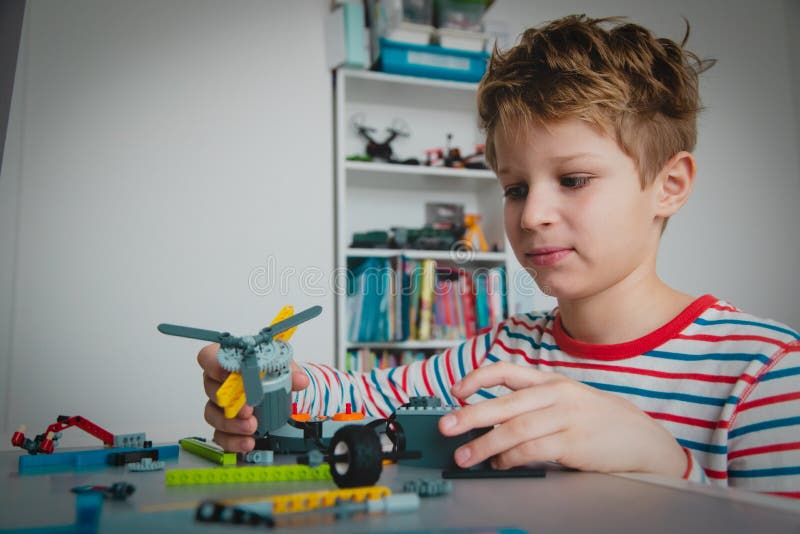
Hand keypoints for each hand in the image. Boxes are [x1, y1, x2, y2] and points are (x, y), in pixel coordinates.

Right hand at [197, 343, 309, 451]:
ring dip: (231, 423)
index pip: (208, 357)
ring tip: (252, 427)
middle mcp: (218, 382)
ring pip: (212, 414)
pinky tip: (248, 442)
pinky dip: (233, 441)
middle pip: (211, 389)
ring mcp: (218, 405)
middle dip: (230, 400)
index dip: (214, 365)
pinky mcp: (223, 426)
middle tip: (248, 408)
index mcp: (227, 360)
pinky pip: (220, 435)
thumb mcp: (281, 365)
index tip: (230, 375)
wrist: (278, 391)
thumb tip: (300, 380)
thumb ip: (289, 371)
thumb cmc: (271, 372)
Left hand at [437, 362, 686, 477]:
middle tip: (446, 426)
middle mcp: (555, 394)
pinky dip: (511, 459)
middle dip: (469, 415)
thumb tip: (491, 424)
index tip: (455, 390)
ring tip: (464, 456)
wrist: (642, 439)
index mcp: (550, 381)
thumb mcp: (567, 402)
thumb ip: (534, 406)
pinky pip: (532, 450)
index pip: (506, 370)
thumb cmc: (599, 422)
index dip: (477, 378)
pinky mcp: (573, 442)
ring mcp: (565, 418)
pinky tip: (499, 465)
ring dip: (484, 445)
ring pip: (514, 429)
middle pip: (503, 403)